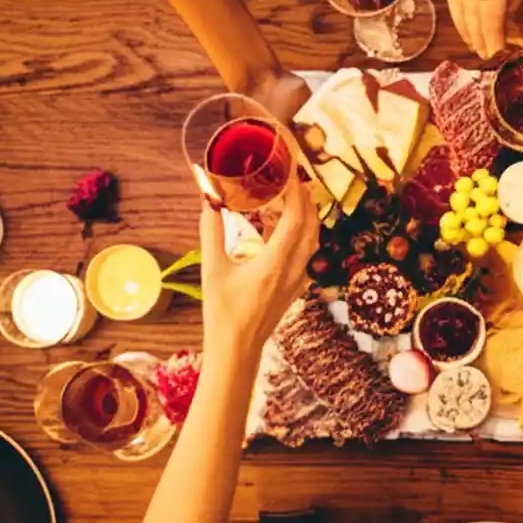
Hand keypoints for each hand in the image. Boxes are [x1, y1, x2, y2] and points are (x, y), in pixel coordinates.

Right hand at [199, 176, 318, 359]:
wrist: (237, 349)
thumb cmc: (222, 312)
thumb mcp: (212, 269)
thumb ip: (211, 232)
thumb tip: (209, 201)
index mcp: (275, 262)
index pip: (296, 218)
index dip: (296, 192)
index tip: (289, 173)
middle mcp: (294, 269)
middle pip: (311, 225)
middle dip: (305, 199)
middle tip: (292, 179)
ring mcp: (298, 280)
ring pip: (313, 240)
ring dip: (306, 216)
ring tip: (290, 199)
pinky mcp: (296, 288)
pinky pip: (308, 254)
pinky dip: (302, 235)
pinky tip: (284, 231)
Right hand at [440, 0, 522, 57]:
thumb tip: (504, 23)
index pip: (492, 6)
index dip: (492, 33)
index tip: (496, 50)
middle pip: (471, 6)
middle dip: (477, 35)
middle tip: (485, 52)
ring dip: (464, 24)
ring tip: (474, 41)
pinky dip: (456, 5)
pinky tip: (463, 17)